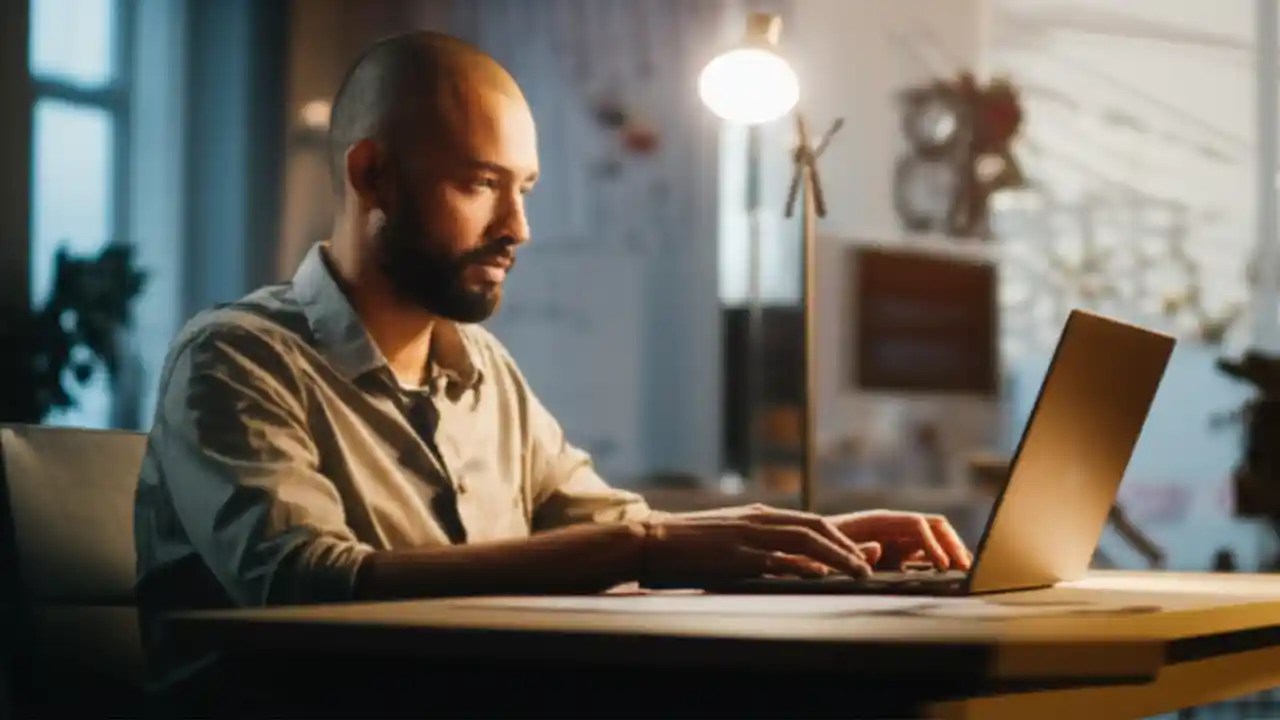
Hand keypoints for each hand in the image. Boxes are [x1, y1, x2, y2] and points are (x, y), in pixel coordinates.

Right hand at [673, 503, 881, 566]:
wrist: (655, 539)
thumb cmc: (692, 543)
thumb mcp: (734, 536)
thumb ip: (764, 544)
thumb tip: (797, 562)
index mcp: (760, 515)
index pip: (811, 522)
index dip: (840, 539)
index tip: (860, 557)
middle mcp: (759, 520)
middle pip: (815, 528)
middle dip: (846, 547)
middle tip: (868, 567)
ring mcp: (747, 537)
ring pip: (803, 540)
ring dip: (835, 556)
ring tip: (858, 573)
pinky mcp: (734, 556)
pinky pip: (774, 559)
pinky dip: (800, 566)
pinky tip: (818, 575)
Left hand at [830, 510, 971, 571]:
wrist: (811, 552)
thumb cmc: (818, 551)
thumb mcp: (830, 551)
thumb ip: (852, 551)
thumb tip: (877, 549)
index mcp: (879, 521)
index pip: (916, 524)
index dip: (932, 543)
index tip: (943, 566)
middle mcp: (893, 526)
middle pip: (934, 526)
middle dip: (952, 544)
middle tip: (965, 568)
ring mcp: (897, 538)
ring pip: (935, 538)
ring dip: (951, 551)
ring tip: (965, 571)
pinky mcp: (898, 553)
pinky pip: (926, 553)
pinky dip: (941, 561)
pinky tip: (949, 575)